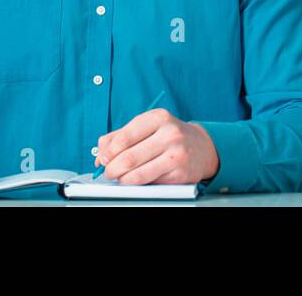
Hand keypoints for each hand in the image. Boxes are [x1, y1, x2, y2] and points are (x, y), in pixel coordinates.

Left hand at [95, 109, 218, 184]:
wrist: (201, 146)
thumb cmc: (168, 135)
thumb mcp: (147, 126)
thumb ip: (120, 136)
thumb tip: (100, 153)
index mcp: (158, 118)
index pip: (124, 137)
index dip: (109, 151)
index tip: (103, 158)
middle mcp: (169, 134)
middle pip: (129, 157)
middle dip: (113, 168)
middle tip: (109, 172)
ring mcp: (176, 154)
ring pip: (138, 174)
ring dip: (123, 179)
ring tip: (119, 177)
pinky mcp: (180, 174)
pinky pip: (151, 183)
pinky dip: (139, 184)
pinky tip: (137, 179)